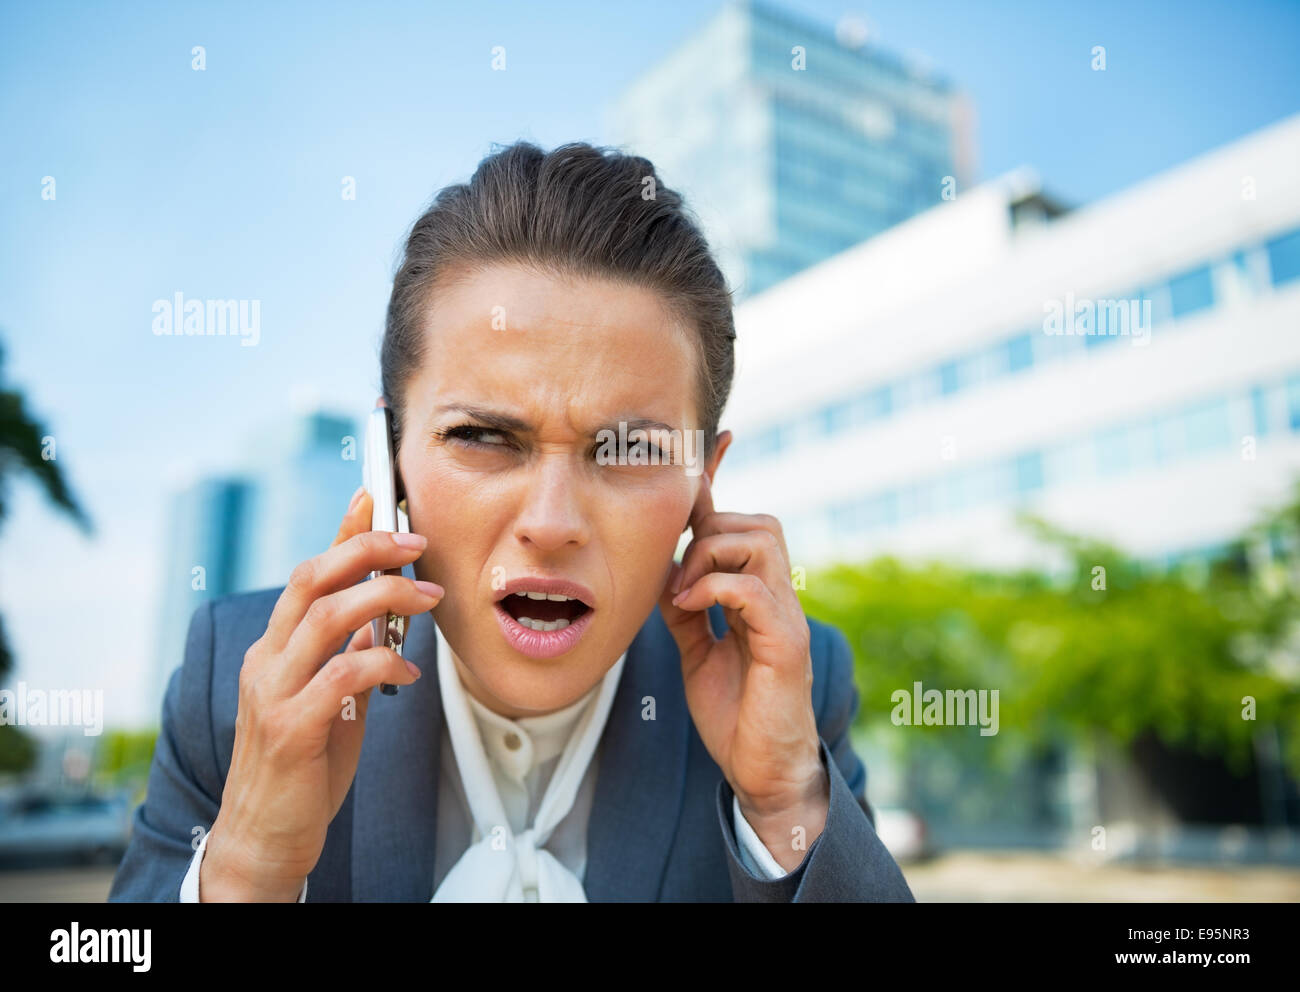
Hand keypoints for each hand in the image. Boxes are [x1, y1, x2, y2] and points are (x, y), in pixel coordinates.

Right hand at [200, 486, 443, 900]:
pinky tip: (409, 672)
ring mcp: (273, 693)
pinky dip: (383, 663)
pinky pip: (343, 676)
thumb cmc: (303, 765)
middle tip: (419, 544)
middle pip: (311, 579)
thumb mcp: (330, 697)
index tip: (372, 494)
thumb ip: (347, 652)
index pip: (306, 573)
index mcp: (274, 647)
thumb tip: (383, 611)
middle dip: (367, 549)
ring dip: (384, 597)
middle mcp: (266, 660)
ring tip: (429, 599)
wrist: (265, 837)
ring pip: (326, 616)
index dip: (341, 532)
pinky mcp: (290, 729)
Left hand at [658, 472, 827, 872]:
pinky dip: (716, 587)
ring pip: (760, 539)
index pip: (739, 524)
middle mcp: (778, 595)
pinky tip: (693, 608)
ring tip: (687, 593)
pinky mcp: (785, 643)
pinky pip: (754, 588)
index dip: (722, 484)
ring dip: (712, 555)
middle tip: (680, 577)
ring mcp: (785, 616)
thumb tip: (662, 566)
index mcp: (756, 593)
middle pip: (755, 520)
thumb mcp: (696, 648)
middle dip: (709, 533)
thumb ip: (684, 605)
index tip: (715, 442)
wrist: (760, 768)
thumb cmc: (734, 710)